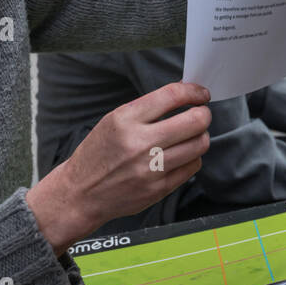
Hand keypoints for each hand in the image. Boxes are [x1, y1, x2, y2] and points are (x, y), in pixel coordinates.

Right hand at [26, 83, 211, 255]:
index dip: (193, 91)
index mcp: (126, 120)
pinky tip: (182, 154)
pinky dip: (193, 157)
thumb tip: (182, 95)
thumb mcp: (113, 120)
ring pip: (199, 145)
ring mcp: (151, 168)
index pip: (172, 96)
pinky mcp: (159, 188)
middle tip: (201, 114)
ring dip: (201, 136)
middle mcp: (140, 143)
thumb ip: (147, 108)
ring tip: (193, 135)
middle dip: (204, 114)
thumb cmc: (98, 153)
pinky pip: (192, 167)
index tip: (201, 94)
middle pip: (194, 121)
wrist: (81, 192)